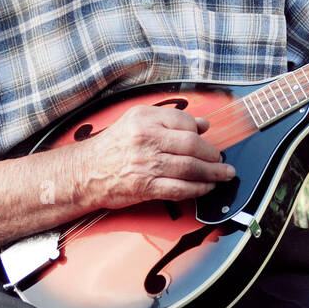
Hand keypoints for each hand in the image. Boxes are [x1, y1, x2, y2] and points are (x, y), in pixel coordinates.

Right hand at [79, 104, 235, 207]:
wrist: (86, 171)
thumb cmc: (112, 147)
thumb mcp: (137, 121)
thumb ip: (170, 120)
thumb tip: (203, 124)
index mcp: (145, 118)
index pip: (185, 122)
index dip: (201, 133)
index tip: (208, 140)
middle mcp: (147, 138)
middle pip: (192, 145)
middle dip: (213, 155)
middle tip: (222, 160)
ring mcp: (146, 163)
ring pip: (190, 168)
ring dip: (212, 173)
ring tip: (223, 175)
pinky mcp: (145, 186)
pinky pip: (180, 188)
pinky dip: (197, 189)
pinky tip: (206, 188)